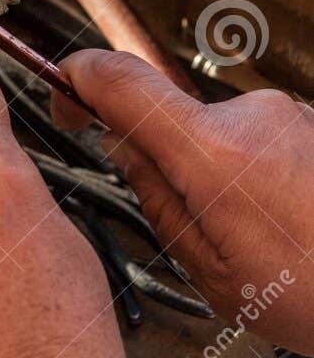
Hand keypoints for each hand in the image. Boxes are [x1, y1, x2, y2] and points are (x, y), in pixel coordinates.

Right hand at [56, 51, 313, 352]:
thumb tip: (128, 152)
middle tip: (204, 237)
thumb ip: (160, 205)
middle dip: (172, 169)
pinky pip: (264, 143)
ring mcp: (290, 115)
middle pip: (175, 121)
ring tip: (268, 246)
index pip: (121, 80)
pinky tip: (294, 231)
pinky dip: (263, 181)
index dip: (79, 79)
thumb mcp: (216, 278)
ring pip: (222, 138)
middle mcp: (251, 116)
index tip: (65, 96)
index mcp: (213, 154)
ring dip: (225, 181)